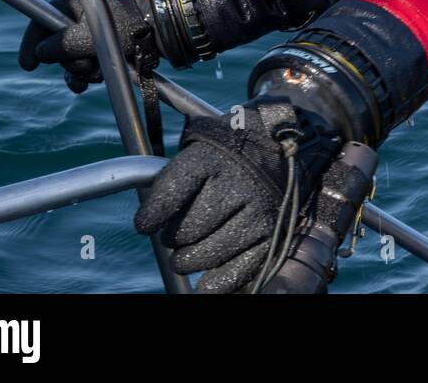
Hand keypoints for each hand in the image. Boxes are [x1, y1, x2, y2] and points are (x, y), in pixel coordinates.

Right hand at [18, 0, 157, 92]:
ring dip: (83, 70)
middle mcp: (84, 17)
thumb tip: (42, 53)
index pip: (42, 22)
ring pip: (76, 59)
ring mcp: (97, 32)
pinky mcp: (111, 46)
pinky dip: (93, 73)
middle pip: (59, 47)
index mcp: (76, 3)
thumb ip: (63, 45)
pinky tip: (98, 79)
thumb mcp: (94, 35)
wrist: (168, 28)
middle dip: (69, 62)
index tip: (29, 66)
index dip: (32, 43)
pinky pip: (91, 64)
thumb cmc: (132, 24)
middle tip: (84, 65)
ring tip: (99, 71)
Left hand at [134, 98, 338, 293]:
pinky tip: (207, 280)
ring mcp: (257, 209)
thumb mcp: (199, 146)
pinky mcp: (273, 232)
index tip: (145, 224)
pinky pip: (236, 271)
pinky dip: (217, 282)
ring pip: (205, 254)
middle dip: (173, 237)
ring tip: (189, 252)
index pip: (169, 194)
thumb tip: (149, 218)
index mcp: (211, 157)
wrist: (281, 145)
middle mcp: (237, 182)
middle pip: (185, 230)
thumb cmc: (228, 152)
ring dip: (190, 260)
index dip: (151, 215)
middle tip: (177, 234)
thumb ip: (173, 176)